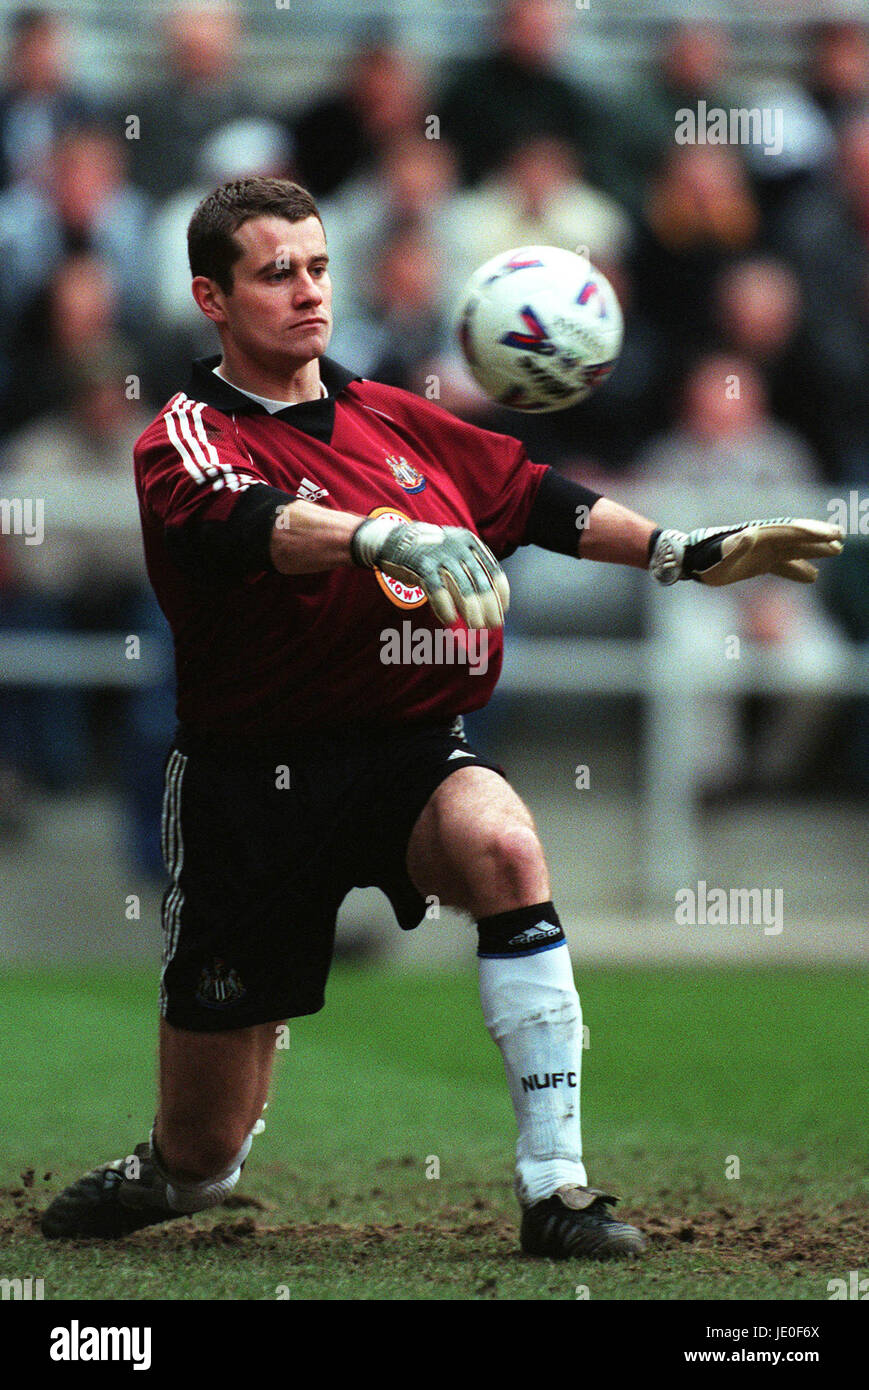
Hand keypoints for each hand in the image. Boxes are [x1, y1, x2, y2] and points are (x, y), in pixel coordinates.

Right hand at [351, 516, 509, 628]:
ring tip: (476, 627)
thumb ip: (469, 571)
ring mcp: (439, 555)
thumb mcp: (453, 553)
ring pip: (462, 587)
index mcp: (470, 542)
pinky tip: (450, 621)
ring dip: (471, 611)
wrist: (393, 539)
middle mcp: (458, 546)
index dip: (500, 593)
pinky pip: (437, 590)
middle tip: (492, 625)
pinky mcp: (421, 565)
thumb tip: (488, 604)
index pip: (493, 570)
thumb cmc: (429, 554)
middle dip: (489, 607)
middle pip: (480, 581)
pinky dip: (445, 607)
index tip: (503, 611)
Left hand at [649, 518, 844, 585]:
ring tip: (836, 551)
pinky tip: (813, 576)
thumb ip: (736, 548)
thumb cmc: (703, 559)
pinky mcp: (758, 563)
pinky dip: (797, 570)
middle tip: (839, 538)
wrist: (691, 562)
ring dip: (813, 550)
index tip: (828, 534)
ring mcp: (762, 551)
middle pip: (795, 537)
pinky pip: (782, 565)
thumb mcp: (718, 555)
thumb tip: (751, 535)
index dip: (809, 532)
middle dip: (817, 537)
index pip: (788, 532)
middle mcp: (762, 540)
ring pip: (793, 549)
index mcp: (757, 536)